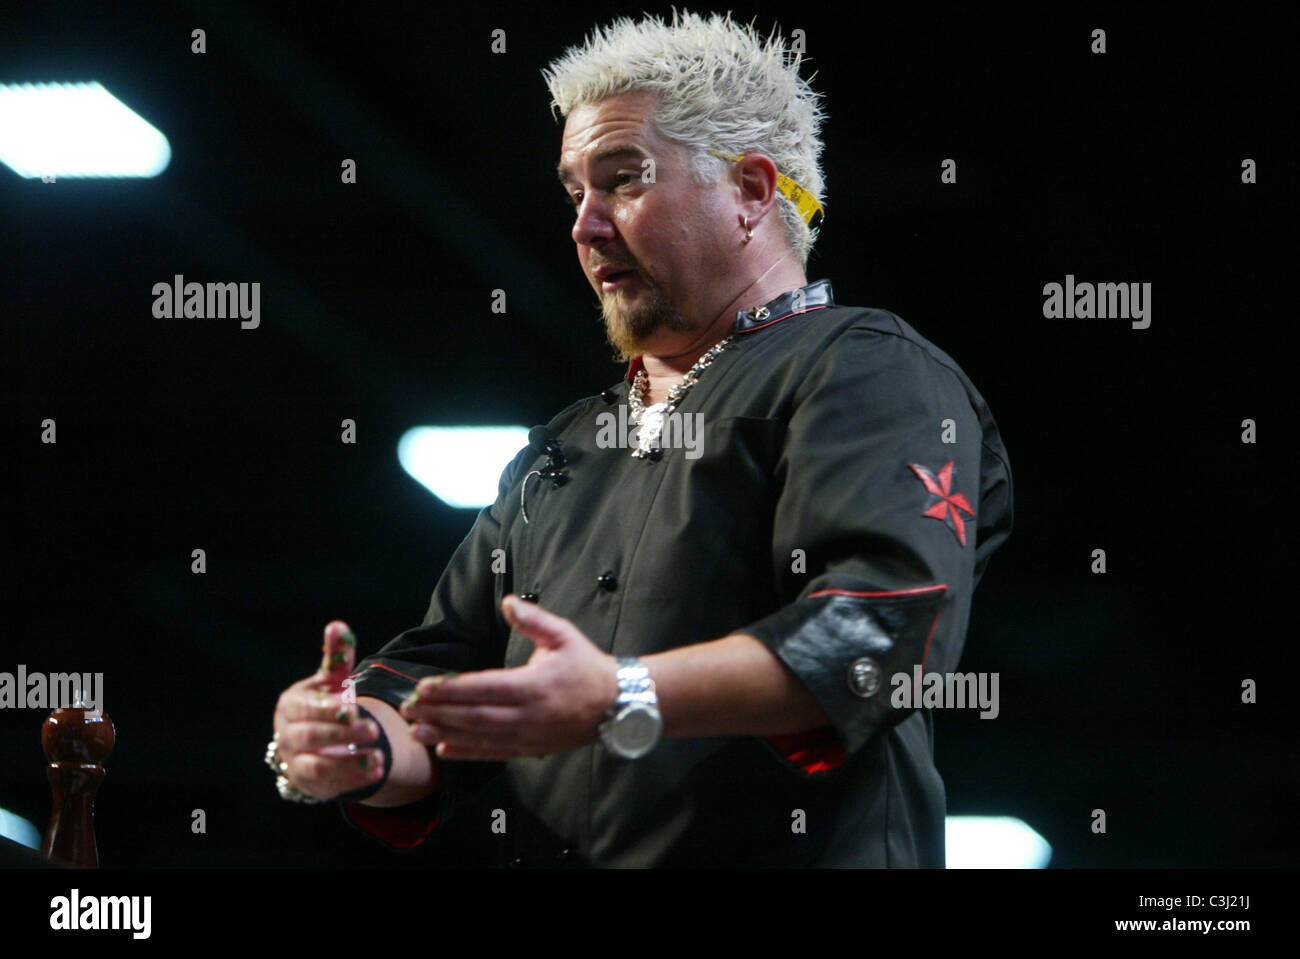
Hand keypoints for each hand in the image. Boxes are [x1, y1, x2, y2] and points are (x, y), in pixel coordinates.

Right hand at [272, 621, 384, 799]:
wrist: (311, 742)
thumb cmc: (323, 703)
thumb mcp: (331, 682)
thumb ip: (336, 658)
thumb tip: (338, 625)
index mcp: (291, 705)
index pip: (306, 708)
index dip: (328, 708)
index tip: (353, 705)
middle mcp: (287, 735)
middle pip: (310, 737)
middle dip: (340, 734)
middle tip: (373, 729)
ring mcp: (295, 762)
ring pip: (316, 766)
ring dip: (348, 763)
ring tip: (378, 758)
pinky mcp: (309, 785)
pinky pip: (329, 786)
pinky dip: (353, 781)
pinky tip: (377, 773)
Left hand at [399, 595, 617, 760]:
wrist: (616, 704)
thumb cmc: (587, 666)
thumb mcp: (565, 635)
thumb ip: (533, 620)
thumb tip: (507, 601)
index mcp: (534, 685)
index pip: (484, 687)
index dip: (452, 689)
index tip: (424, 687)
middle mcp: (529, 715)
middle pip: (475, 716)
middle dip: (439, 712)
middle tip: (408, 708)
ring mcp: (529, 736)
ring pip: (481, 738)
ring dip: (446, 734)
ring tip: (416, 730)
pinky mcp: (531, 750)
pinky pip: (494, 754)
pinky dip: (468, 753)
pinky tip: (444, 750)